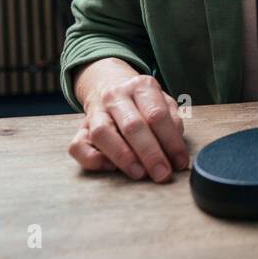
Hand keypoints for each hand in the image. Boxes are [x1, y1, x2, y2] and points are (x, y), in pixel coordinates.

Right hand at [68, 62, 188, 181]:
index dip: (171, 142)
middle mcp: (116, 96)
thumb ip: (172, 122)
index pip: (157, 114)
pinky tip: (111, 168)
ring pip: (102, 133)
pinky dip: (93, 160)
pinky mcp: (80, 128)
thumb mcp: (163, 102)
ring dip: (123, 157)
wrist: (109, 84)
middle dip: (150, 154)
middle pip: (132, 125)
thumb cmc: (143, 102)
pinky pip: (78, 146)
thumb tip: (175, 149)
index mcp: (141, 86)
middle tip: (162, 174)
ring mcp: (95, 111)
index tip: (179, 163)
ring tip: (139, 173)